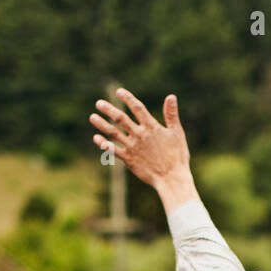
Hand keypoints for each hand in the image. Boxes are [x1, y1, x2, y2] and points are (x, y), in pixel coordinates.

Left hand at [90, 89, 198, 211]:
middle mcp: (140, 135)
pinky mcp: (129, 160)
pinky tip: (96, 139)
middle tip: (98, 103)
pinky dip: (104, 144)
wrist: (171, 179)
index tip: (119, 92)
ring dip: (102, 124)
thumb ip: (171, 115)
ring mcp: (133, 147)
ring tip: (92, 117)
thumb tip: (171, 96)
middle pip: (121, 118)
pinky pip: (114, 150)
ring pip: (114, 133)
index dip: (128, 98)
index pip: (137, 108)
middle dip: (109, 110)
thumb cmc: (177, 157)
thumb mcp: (177, 133)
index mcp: (151, 127)